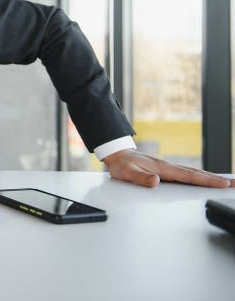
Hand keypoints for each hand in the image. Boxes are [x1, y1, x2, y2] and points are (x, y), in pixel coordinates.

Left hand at [103, 148, 233, 187]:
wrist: (116, 155)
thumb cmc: (121, 165)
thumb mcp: (127, 173)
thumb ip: (141, 178)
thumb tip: (156, 182)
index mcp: (163, 168)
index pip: (190, 176)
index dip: (207, 181)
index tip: (224, 184)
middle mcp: (169, 167)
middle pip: (198, 174)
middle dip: (217, 179)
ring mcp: (169, 168)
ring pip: (194, 174)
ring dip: (211, 178)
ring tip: (227, 183)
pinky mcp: (166, 171)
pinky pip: (187, 175)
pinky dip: (200, 178)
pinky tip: (206, 182)